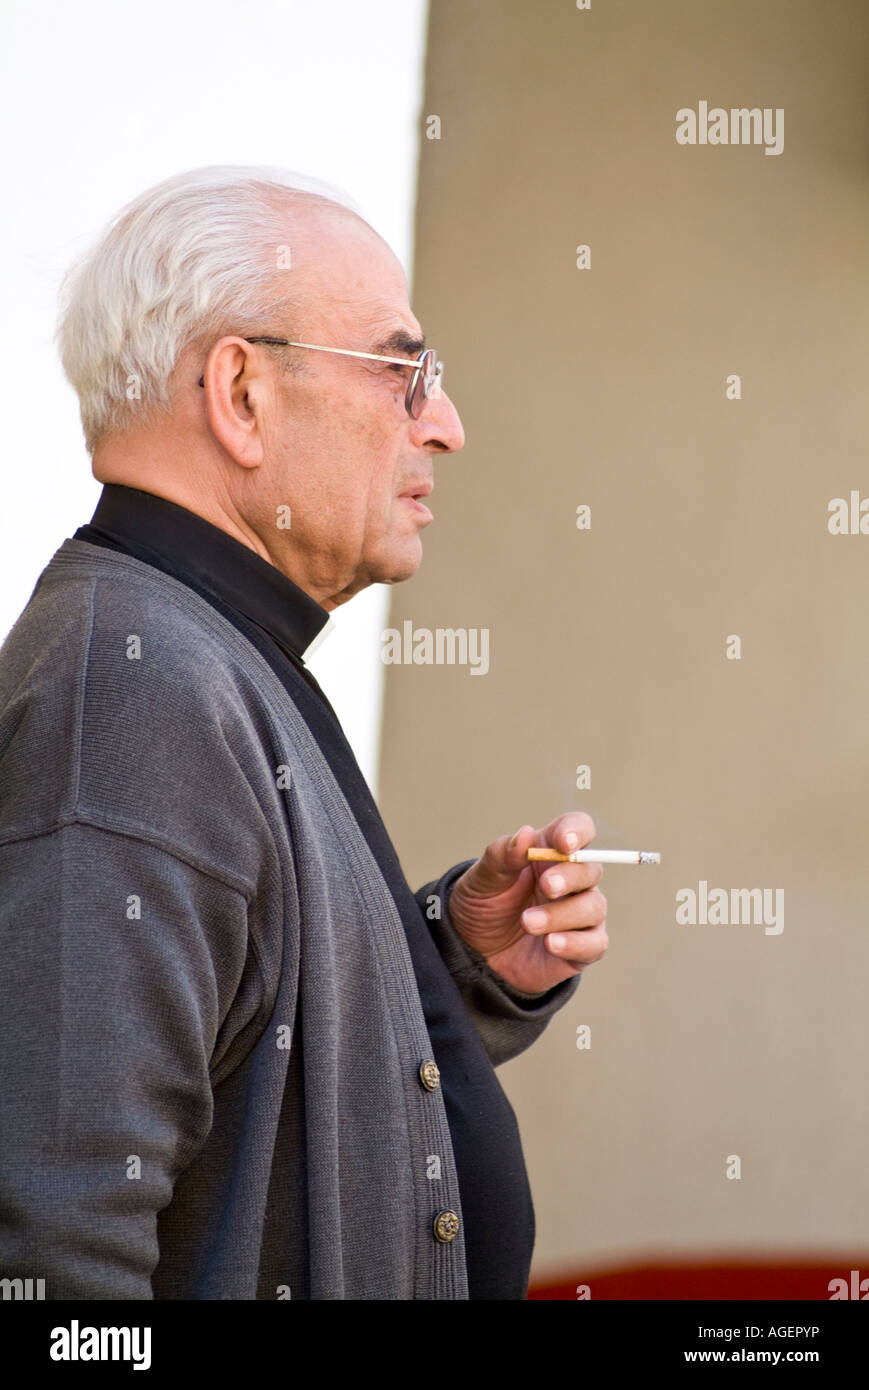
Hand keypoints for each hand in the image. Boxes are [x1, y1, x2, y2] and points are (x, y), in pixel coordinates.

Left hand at [446, 814, 607, 993]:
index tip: (564, 843)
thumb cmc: (484, 903)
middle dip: (570, 876)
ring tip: (527, 922)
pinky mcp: (581, 946)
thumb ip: (502, 855)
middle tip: (547, 886)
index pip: (578, 829)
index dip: (577, 831)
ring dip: (561, 914)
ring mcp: (580, 913)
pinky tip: (551, 944)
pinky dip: (575, 943)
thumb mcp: (483, 878)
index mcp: (550, 852)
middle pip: (590, 869)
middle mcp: (572, 880)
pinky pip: (595, 943)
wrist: (475, 949)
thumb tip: (525, 834)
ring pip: (593, 906)